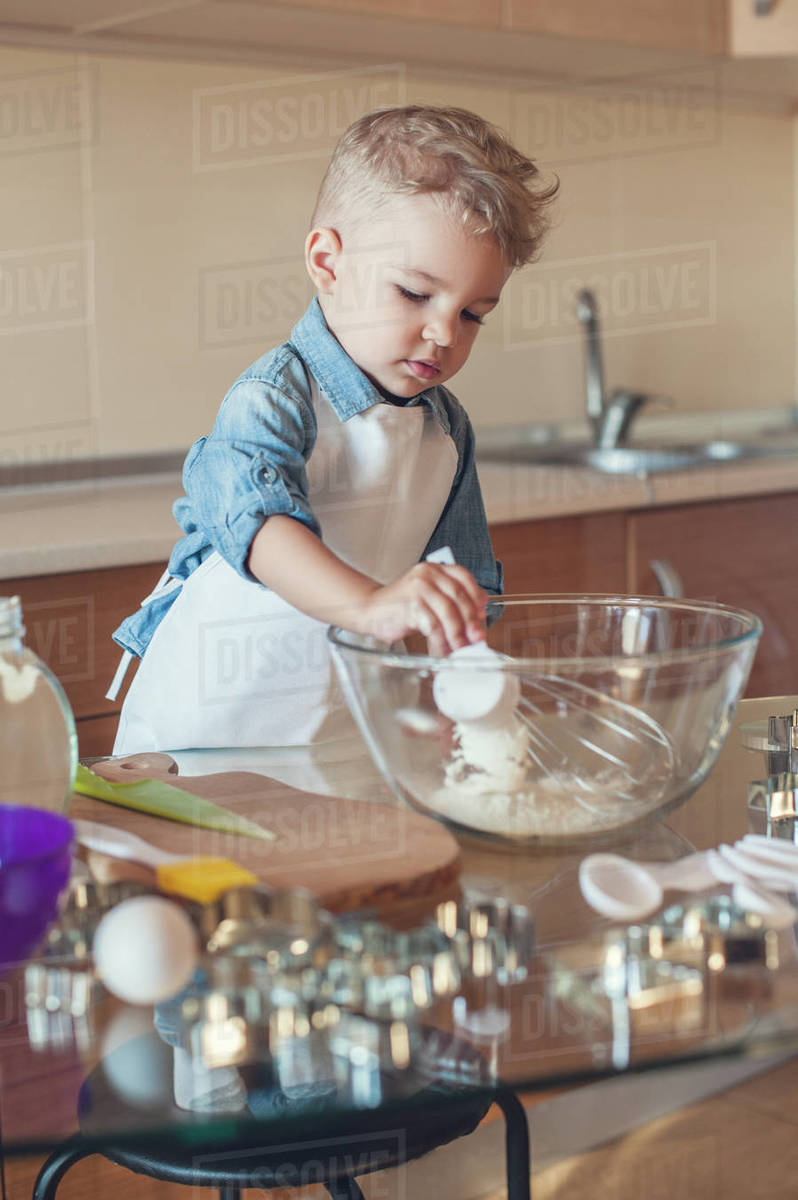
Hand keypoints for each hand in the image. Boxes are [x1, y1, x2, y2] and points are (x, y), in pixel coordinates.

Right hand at [356, 562, 486, 653]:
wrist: (370, 610)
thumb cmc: (402, 607)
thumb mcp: (428, 598)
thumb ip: (451, 604)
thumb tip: (477, 622)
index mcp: (435, 569)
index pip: (464, 577)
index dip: (476, 597)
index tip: (482, 616)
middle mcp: (427, 575)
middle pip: (459, 597)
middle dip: (471, 621)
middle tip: (477, 639)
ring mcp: (418, 589)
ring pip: (448, 613)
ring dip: (457, 635)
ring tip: (460, 650)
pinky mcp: (410, 606)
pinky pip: (433, 627)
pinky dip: (440, 642)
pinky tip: (442, 651)